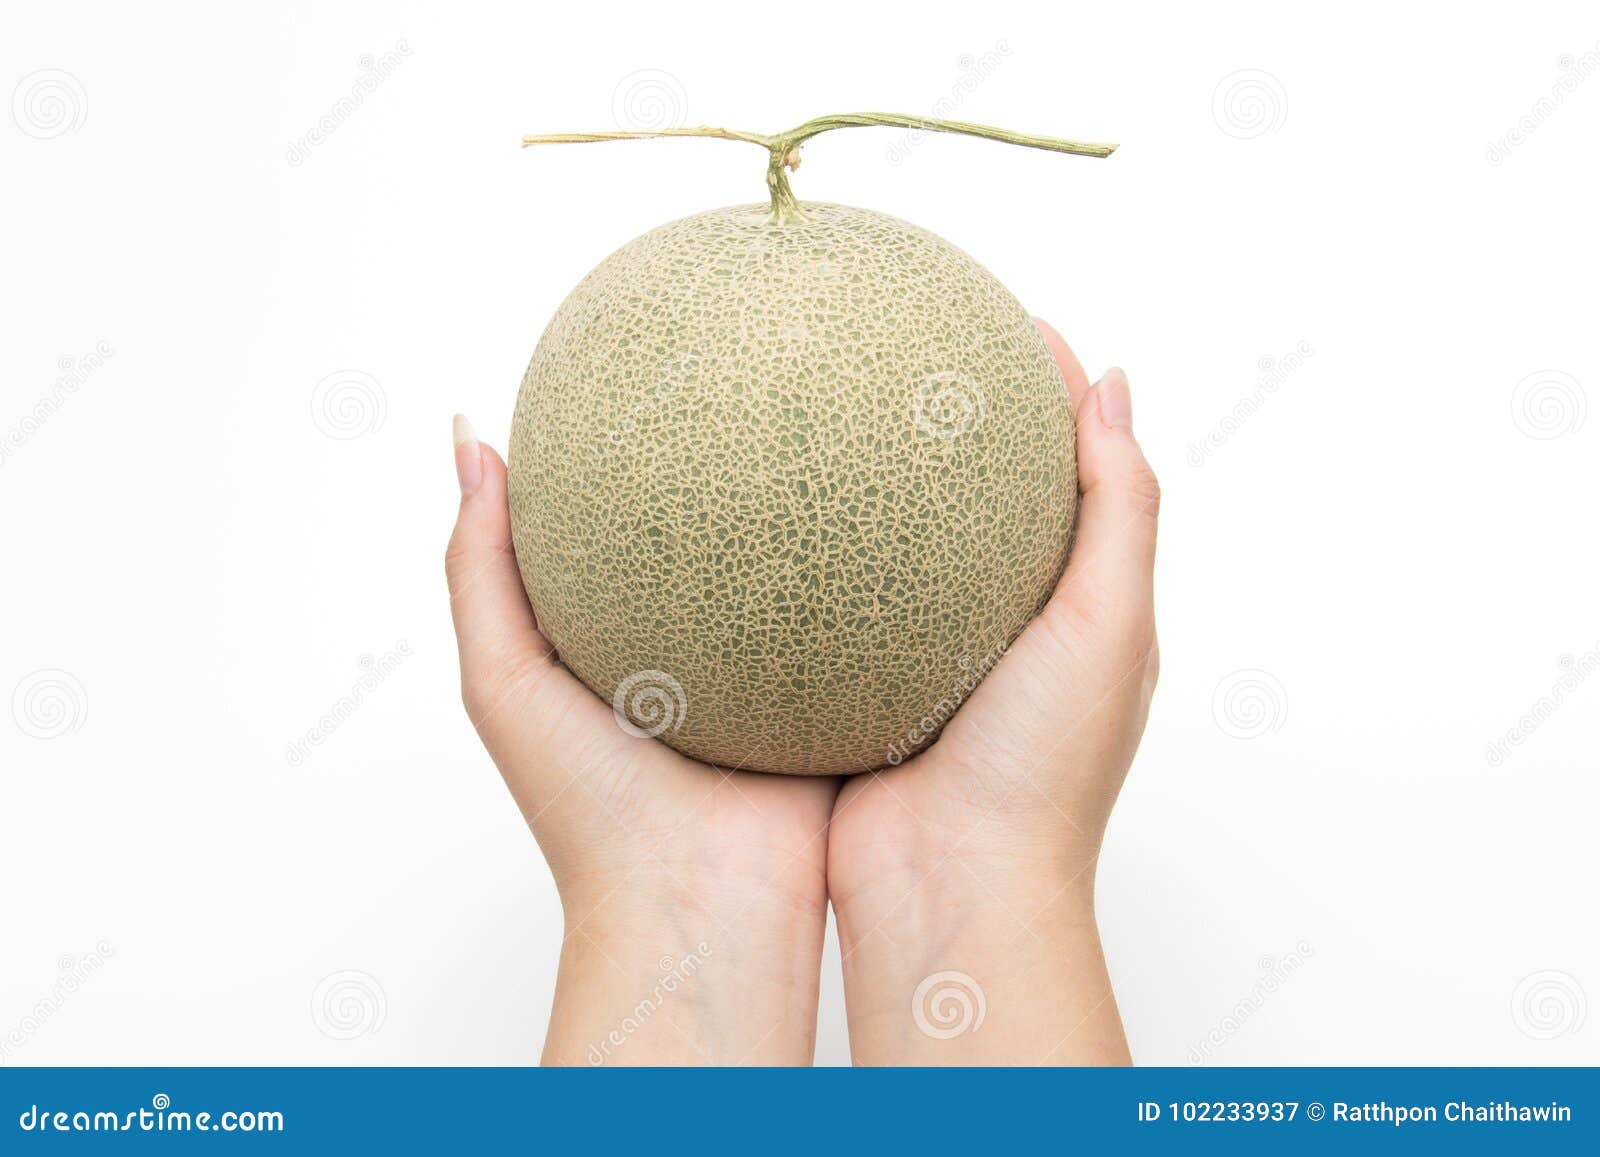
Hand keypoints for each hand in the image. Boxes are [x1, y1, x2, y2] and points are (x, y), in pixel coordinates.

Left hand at [445, 416, 838, 1064]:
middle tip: (765, 364)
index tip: (653, 374)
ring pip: (800, 566)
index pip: (629, 521)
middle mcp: (704, 643)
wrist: (700, 906)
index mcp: (626, 636)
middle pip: (725, 533)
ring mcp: (777, 666)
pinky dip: (871, 568)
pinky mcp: (839, 690)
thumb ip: (480, 567)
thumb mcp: (506, 679)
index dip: (637, 451)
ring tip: (846, 410)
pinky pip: (858, 615)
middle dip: (747, 460)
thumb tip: (471, 438)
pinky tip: (898, 503)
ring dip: (819, 505)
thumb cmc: (592, 811)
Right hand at [826, 321, 1159, 1063]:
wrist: (949, 892)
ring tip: (826, 407)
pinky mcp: (860, 682)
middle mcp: (1006, 626)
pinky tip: (764, 511)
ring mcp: (929, 657)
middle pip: (980, 500)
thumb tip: (1112, 384)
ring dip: (872, 483)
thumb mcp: (1105, 625)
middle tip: (904, 348)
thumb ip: (1118, 506)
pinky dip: (812, 550)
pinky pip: (833, 596)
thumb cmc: (1042, 776)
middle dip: (950, 424)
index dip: (1046, 390)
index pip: (1071, 469)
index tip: (1007, 319)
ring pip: (900, 546)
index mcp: (1076, 606)